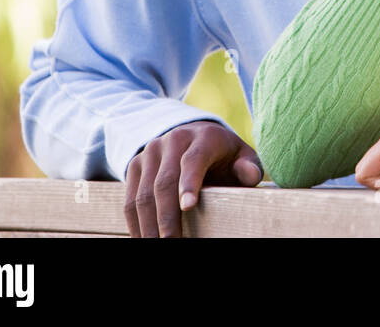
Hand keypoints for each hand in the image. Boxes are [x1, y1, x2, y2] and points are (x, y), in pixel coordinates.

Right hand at [123, 120, 262, 237]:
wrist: (194, 135)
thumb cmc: (224, 155)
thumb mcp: (241, 156)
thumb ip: (248, 167)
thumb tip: (250, 176)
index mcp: (204, 137)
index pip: (194, 160)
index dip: (190, 183)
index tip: (188, 207)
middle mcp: (174, 140)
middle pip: (164, 182)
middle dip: (167, 217)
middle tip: (172, 241)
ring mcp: (151, 151)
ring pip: (142, 194)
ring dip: (148, 226)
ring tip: (156, 245)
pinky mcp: (135, 164)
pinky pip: (129, 199)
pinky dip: (136, 224)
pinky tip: (144, 238)